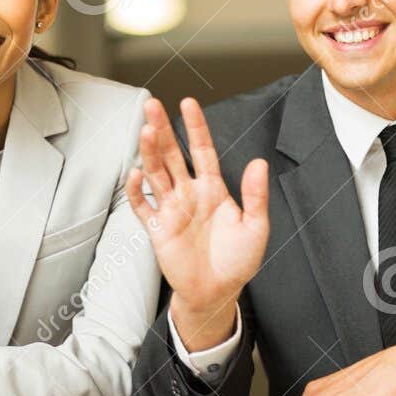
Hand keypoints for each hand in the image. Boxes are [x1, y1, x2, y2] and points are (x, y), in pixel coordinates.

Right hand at [126, 97, 268, 349]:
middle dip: (163, 129)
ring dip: (149, 153)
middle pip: (172, 155)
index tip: (189, 103)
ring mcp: (171, 209)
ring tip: (146, 130)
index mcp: (212, 189)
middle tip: (152, 105)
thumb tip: (259, 163)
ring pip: (156, 174)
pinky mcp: (157, 229)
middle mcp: (188, 194)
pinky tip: (135, 175)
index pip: (202, 150)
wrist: (217, 292)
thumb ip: (255, 195)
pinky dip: (136, 191)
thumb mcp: (256, 227)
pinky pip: (143, 206)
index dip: (196, 127)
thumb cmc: (237, 260)